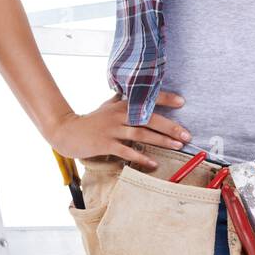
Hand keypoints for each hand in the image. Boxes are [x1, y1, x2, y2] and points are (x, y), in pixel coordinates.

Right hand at [44, 91, 190, 168]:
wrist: (67, 131)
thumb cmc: (91, 120)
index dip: (165, 98)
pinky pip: (127, 152)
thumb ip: (121, 99)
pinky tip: (153, 163)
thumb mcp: (107, 106)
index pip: (146, 98)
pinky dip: (141, 158)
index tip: (182, 102)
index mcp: (121, 104)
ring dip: (161, 141)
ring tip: (177, 146)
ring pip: (141, 133)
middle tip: (187, 134)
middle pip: (149, 118)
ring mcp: (112, 129)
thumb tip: (132, 91)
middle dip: (170, 126)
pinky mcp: (106, 144)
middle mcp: (119, 114)